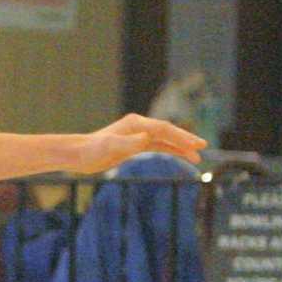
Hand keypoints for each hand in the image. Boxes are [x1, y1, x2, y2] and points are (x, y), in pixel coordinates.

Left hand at [73, 114, 206, 173]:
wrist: (78, 155)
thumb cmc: (91, 151)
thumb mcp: (110, 147)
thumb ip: (129, 142)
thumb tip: (147, 138)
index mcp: (136, 124)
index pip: (164, 129)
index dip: (180, 136)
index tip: (194, 144)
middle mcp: (139, 127)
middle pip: (168, 132)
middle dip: (186, 139)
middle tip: (203, 147)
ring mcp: (138, 135)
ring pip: (165, 140)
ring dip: (180, 147)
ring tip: (196, 157)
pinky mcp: (135, 145)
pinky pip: (157, 146)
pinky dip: (170, 150)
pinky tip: (180, 155)